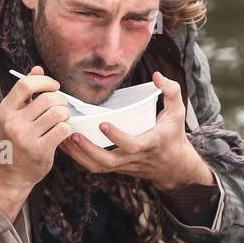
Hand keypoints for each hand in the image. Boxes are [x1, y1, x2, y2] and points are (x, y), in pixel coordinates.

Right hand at [0, 65, 73, 218]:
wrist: (12, 173)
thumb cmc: (16, 141)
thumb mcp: (14, 115)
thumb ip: (25, 92)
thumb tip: (37, 69)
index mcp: (5, 110)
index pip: (26, 84)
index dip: (45, 82)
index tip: (53, 87)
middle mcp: (13, 122)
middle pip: (47, 99)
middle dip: (60, 101)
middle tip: (60, 108)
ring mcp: (26, 137)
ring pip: (58, 113)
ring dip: (65, 115)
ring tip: (61, 120)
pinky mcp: (40, 150)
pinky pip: (63, 129)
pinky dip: (67, 129)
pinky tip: (61, 133)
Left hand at [58, 71, 214, 191]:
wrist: (174, 166)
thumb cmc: (174, 135)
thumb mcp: (178, 112)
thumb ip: (171, 91)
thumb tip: (157, 75)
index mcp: (150, 143)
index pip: (132, 145)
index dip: (117, 137)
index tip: (102, 124)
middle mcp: (135, 158)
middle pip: (108, 161)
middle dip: (89, 150)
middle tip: (73, 134)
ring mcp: (124, 165)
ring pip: (98, 167)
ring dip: (79, 155)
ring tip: (64, 138)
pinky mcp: (117, 168)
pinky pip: (96, 167)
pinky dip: (80, 158)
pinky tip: (68, 144)